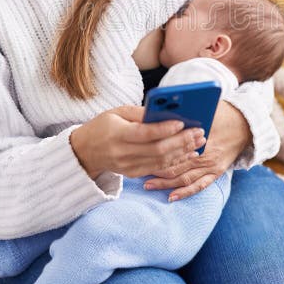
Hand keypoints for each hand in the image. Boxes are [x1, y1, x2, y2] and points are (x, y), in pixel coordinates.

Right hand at [70, 106, 205, 178]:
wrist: (85, 151)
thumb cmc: (103, 126)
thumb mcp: (116, 112)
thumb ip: (139, 112)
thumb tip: (165, 110)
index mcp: (116, 134)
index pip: (144, 133)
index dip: (164, 129)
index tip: (182, 122)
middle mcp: (122, 153)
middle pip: (157, 149)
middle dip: (181, 141)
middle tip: (198, 132)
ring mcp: (128, 166)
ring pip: (161, 161)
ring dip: (183, 152)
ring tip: (199, 142)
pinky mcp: (133, 173)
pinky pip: (158, 168)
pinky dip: (175, 161)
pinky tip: (188, 153)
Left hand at [143, 100, 249, 201]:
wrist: (246, 125)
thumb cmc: (223, 114)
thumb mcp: (207, 109)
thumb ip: (188, 113)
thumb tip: (164, 113)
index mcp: (203, 139)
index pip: (177, 150)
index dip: (159, 154)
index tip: (143, 155)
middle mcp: (208, 156)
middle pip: (178, 166)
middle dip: (158, 171)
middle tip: (140, 174)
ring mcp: (212, 166)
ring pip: (185, 179)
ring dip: (166, 184)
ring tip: (149, 186)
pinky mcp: (216, 173)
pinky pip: (199, 186)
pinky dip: (185, 193)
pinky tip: (171, 197)